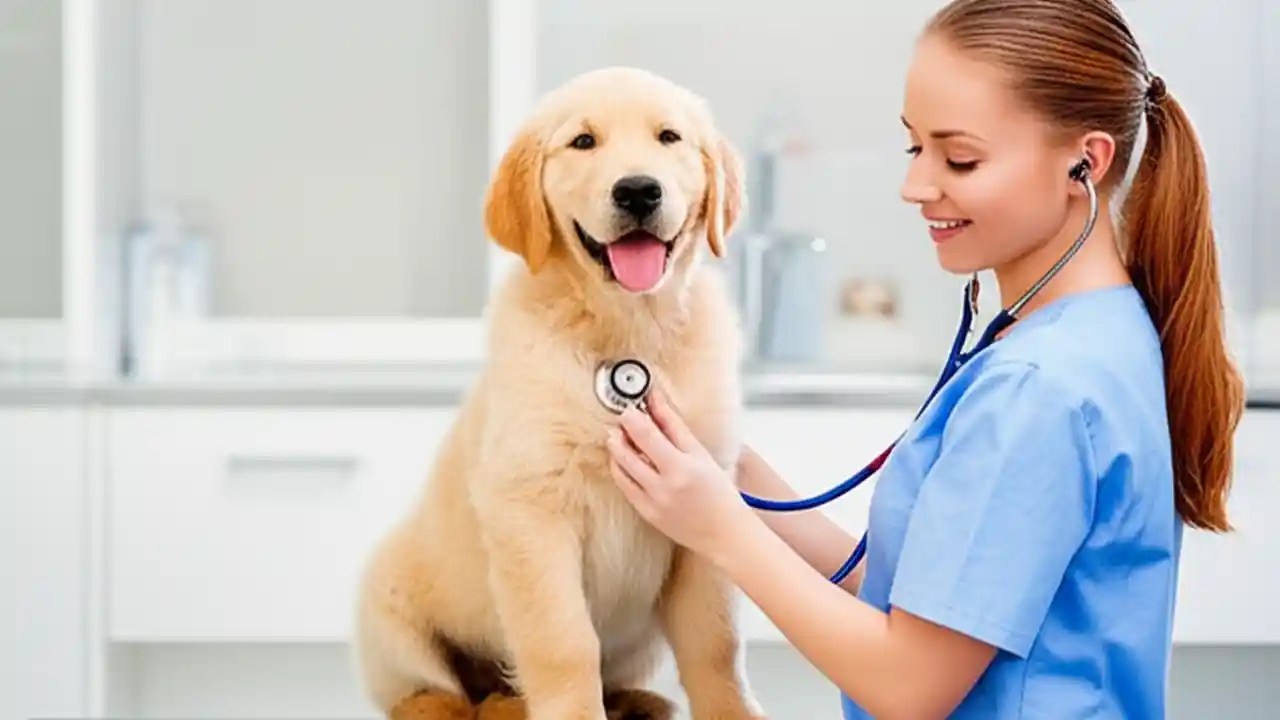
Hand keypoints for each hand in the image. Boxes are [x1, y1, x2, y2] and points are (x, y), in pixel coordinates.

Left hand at [606, 387, 757, 563]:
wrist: (725, 533)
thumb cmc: (719, 493)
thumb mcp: (701, 455)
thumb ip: (675, 427)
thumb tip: (656, 402)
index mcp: (683, 467)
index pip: (650, 433)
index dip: (636, 415)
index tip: (632, 405)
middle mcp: (666, 485)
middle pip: (631, 449)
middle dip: (623, 429)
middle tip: (623, 418)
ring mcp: (653, 501)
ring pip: (622, 467)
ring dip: (617, 447)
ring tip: (619, 436)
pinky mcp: (646, 513)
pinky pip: (624, 486)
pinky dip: (620, 469)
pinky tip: (623, 459)